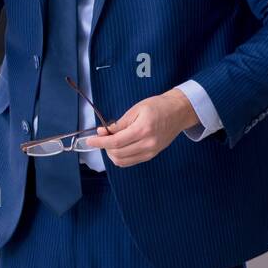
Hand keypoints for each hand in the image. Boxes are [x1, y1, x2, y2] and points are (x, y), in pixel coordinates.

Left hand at [84, 88, 199, 166]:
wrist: (178, 112)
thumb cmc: (158, 106)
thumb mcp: (136, 109)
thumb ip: (119, 123)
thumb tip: (103, 132)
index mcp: (143, 130)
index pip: (116, 142)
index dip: (100, 142)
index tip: (90, 140)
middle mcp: (148, 144)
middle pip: (117, 153)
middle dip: (104, 147)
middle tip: (100, 137)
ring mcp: (150, 152)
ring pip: (123, 161)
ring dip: (111, 153)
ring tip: (109, 142)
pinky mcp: (151, 155)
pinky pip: (130, 161)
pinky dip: (120, 157)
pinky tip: (118, 147)